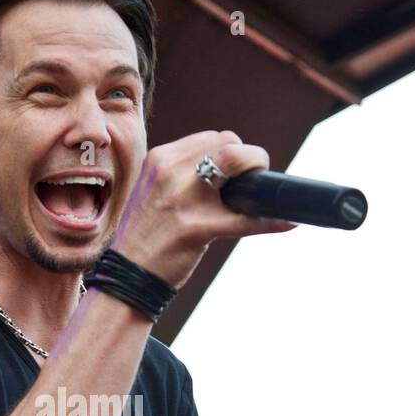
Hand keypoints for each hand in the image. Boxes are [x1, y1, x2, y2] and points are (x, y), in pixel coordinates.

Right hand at [112, 130, 295, 290]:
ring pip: (238, 165)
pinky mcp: (197, 228)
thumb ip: (182, 175)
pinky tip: (288, 222)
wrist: (126, 278)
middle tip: (253, 184)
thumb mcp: (154, 193)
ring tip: (260, 200)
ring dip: (259, 181)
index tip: (237, 173)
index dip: (233, 151)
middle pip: (228, 143)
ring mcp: (183, 199)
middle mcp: (170, 172)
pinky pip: (246, 218)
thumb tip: (228, 168)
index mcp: (160, 160)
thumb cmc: (145, 239)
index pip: (212, 137)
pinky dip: (271, 220)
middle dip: (250, 159)